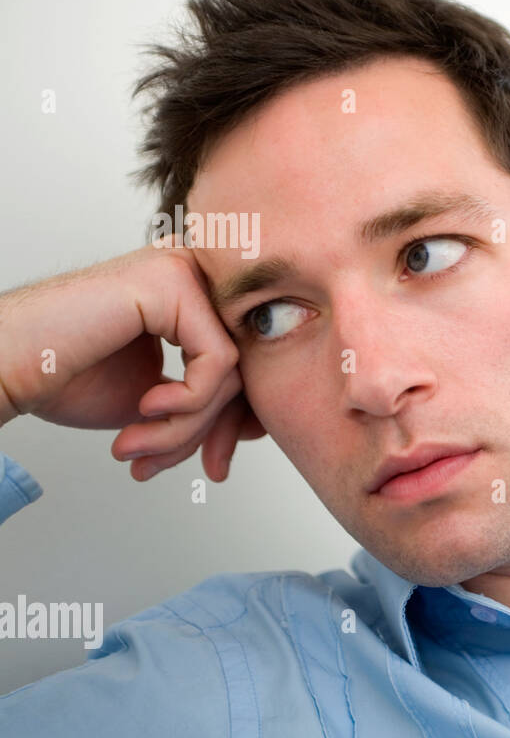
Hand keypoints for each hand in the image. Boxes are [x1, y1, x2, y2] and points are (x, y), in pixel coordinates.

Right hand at [0, 240, 265, 480]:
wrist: (4, 364)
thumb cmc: (63, 375)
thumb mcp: (157, 402)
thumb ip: (206, 405)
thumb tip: (256, 428)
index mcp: (191, 296)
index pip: (243, 365)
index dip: (231, 425)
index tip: (211, 467)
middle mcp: (193, 274)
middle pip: (244, 367)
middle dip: (212, 430)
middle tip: (164, 463)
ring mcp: (183, 270)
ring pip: (233, 370)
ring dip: (187, 425)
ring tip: (139, 445)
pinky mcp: (172, 281)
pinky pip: (218, 361)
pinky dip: (188, 402)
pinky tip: (146, 408)